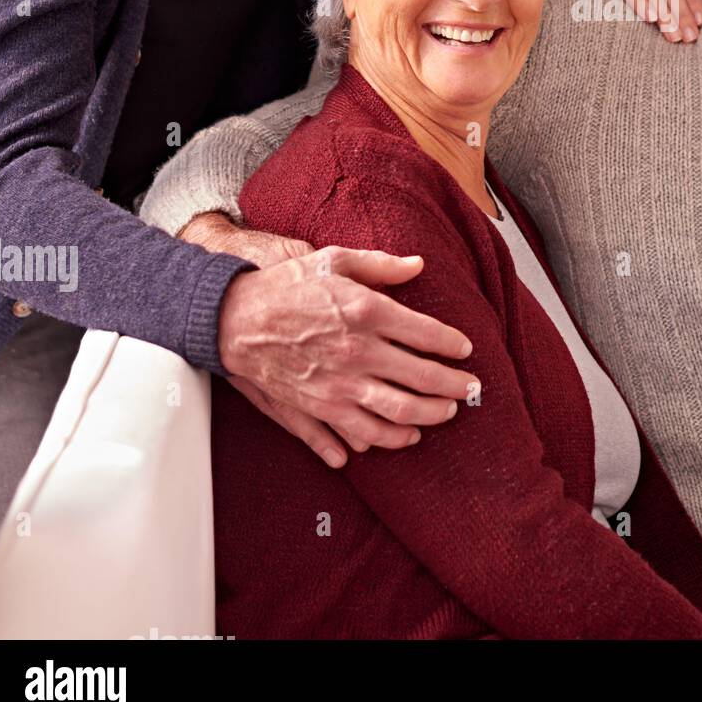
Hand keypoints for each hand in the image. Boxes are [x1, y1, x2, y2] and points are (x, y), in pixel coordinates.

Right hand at [190, 213, 477, 469]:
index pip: (428, 335)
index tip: (465, 349)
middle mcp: (358, 354)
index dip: (453, 345)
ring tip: (442, 414)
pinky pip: (357, 434)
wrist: (232, 320)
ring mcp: (337, 387)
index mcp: (367, 313)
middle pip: (421, 379)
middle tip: (468, 389)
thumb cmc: (285, 286)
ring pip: (397, 415)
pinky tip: (398, 438)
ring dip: (427, 418)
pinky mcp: (315, 409)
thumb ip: (381, 264)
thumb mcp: (333, 260)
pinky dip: (381, 442)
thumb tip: (419, 265)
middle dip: (453, 386)